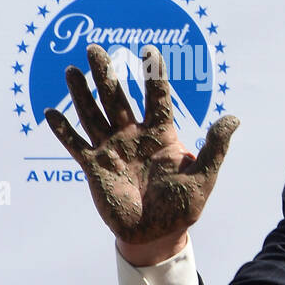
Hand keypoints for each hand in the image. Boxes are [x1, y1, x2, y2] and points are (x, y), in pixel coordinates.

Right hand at [44, 44, 238, 263]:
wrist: (158, 235)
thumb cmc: (183, 206)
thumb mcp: (203, 176)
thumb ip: (214, 147)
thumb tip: (233, 118)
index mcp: (162, 135)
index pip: (157, 98)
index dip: (153, 74)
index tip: (149, 50)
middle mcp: (134, 136)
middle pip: (118, 99)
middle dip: (106, 75)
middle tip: (95, 48)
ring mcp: (113, 149)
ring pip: (94, 115)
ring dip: (82, 93)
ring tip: (71, 70)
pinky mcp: (94, 167)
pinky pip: (76, 145)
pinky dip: (63, 130)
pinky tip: (51, 112)